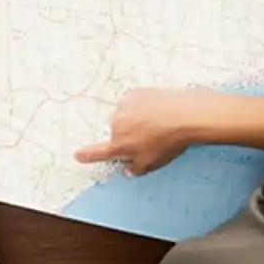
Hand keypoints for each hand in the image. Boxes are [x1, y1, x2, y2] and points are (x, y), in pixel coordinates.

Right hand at [74, 87, 218, 175]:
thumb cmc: (169, 141)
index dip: (86, 155)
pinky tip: (156, 109)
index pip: (96, 153)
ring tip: (156, 121)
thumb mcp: (154, 162)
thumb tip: (128, 169)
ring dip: (134, 119)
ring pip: (124, 116)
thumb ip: (136, 168)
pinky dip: (141, 105)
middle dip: (127, 134)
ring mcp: (123, 107)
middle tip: (148, 136)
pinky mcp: (133, 93)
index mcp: (119, 145)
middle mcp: (116, 125)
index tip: (78, 155)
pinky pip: (133, 102)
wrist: (184, 115)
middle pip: (116, 132)